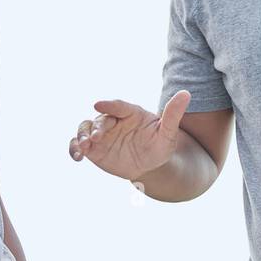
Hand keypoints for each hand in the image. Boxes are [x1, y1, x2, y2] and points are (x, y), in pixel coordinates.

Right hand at [68, 91, 190, 180]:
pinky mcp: (93, 148)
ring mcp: (101, 134)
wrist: (150, 166)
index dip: (108, 105)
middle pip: (100, 119)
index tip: (99, 105)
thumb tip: (186, 94)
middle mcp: (113, 121)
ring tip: (84, 146)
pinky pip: (78, 145)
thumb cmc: (161, 145)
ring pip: (85, 129)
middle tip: (96, 137)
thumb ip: (173, 114)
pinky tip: (77, 156)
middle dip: (97, 126)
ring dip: (82, 135)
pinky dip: (74, 148)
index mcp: (130, 113)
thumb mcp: (168, 132)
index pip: (118, 106)